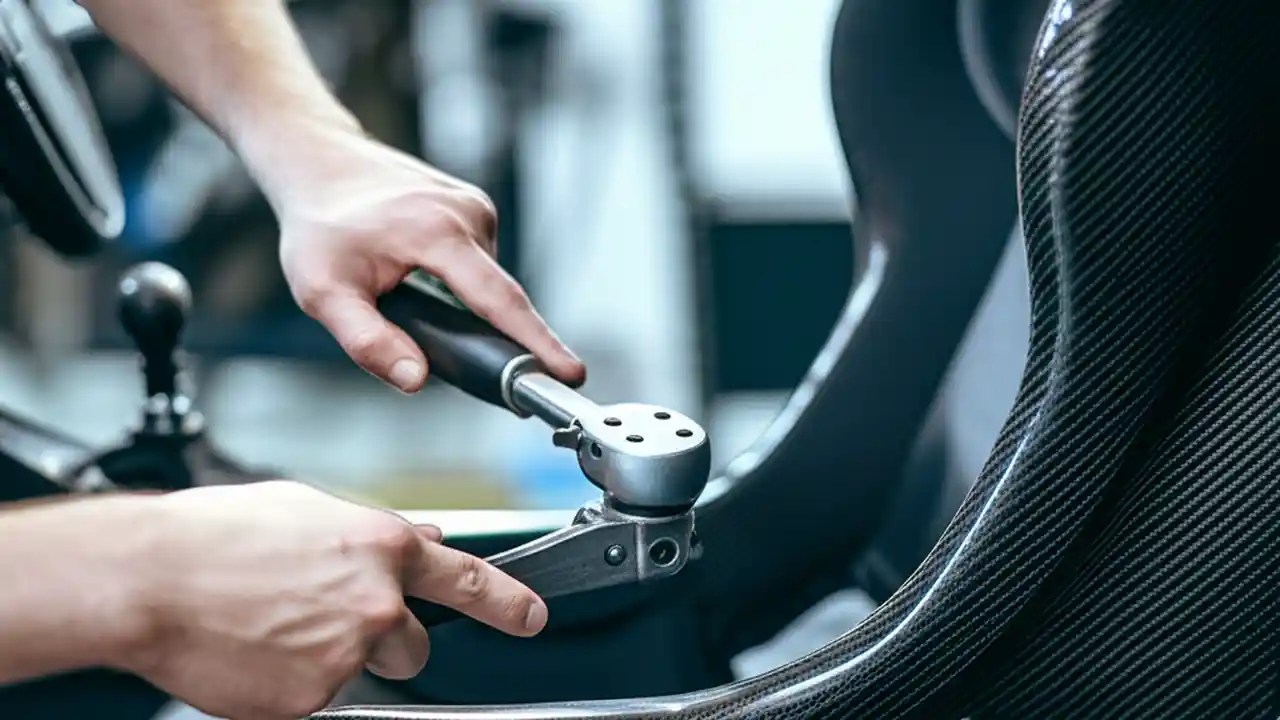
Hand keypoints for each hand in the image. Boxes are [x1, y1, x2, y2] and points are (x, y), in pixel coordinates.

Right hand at [119, 481, 545, 719]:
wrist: (151, 580)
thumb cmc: (218, 534)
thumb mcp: (308, 509)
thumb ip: (372, 532)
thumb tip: (420, 538)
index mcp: (381, 547)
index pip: (467, 580)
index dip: (508, 601)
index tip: (531, 616)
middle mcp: (375, 602)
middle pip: (415, 645)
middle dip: (386, 640)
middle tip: (329, 622)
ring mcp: (345, 654)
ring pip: (361, 671)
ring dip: (334, 658)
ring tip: (275, 626)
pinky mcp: (310, 698)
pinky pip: (316, 697)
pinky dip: (291, 681)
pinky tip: (256, 649)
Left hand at [274, 128, 584, 392]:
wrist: (318, 163)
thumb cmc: (319, 228)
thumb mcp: (323, 292)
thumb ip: (367, 340)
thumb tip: (416, 380)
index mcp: (438, 232)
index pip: (499, 299)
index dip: (537, 342)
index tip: (571, 373)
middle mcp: (467, 213)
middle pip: (498, 297)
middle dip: (494, 336)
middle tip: (458, 355)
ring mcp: (474, 206)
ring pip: (486, 282)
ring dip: (462, 305)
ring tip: (411, 296)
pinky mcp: (473, 206)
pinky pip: (479, 263)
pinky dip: (461, 283)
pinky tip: (422, 277)